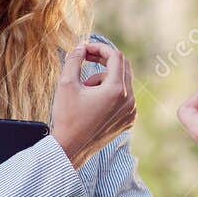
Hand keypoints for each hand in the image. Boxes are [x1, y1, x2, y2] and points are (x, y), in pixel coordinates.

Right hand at [52, 40, 135, 168]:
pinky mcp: (128, 120)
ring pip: (122, 83)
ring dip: (104, 79)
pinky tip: (93, 104)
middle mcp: (129, 101)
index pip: (115, 57)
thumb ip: (74, 60)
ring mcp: (131, 112)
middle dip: (103, 60)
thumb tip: (81, 47)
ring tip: (85, 92)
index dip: (100, 48)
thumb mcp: (66, 84)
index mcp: (116, 90)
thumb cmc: (67, 117)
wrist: (70, 149)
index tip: (85, 48)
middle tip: (85, 58)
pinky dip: (110, 94)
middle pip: (122, 67)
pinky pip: (124, 98)